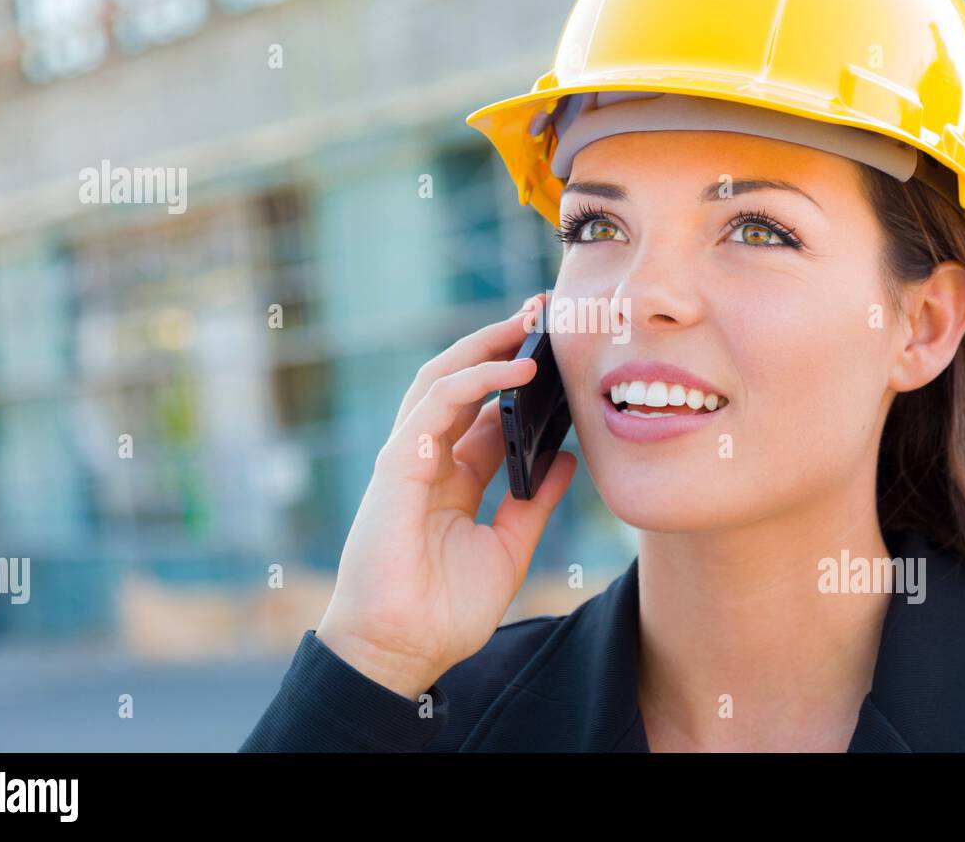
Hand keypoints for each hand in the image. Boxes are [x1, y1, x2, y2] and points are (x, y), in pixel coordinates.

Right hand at [316, 292, 576, 699]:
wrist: (401, 652)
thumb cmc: (444, 611)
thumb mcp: (508, 549)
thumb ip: (534, 502)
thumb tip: (566, 458)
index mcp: (450, 477)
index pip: (484, 410)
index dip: (517, 377)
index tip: (557, 349)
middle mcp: (428, 459)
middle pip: (461, 381)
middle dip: (499, 342)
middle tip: (541, 312)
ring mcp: (408, 459)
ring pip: (442, 379)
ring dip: (486, 345)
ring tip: (530, 321)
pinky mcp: (397, 466)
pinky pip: (435, 406)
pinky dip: (475, 380)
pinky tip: (517, 370)